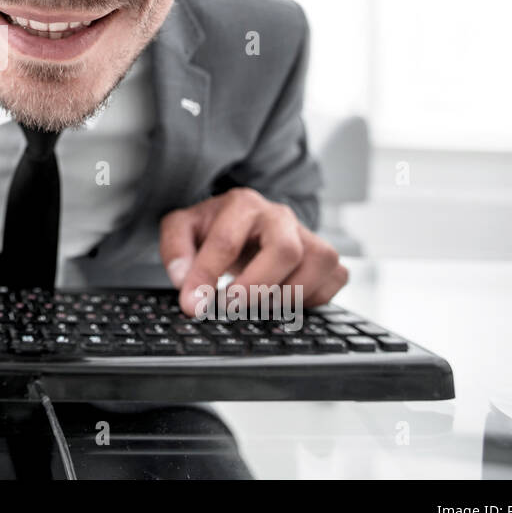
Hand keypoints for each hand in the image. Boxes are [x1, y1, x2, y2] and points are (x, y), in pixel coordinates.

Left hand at [159, 187, 346, 313]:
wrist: (244, 225)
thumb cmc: (214, 228)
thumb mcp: (183, 228)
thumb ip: (175, 249)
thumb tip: (184, 280)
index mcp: (242, 205)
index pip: (226, 241)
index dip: (207, 276)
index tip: (193, 304)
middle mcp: (280, 217)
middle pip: (285, 250)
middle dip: (257, 286)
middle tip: (231, 307)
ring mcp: (308, 235)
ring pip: (317, 265)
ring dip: (286, 295)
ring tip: (257, 304)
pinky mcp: (328, 257)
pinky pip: (335, 279)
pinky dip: (313, 298)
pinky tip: (285, 300)